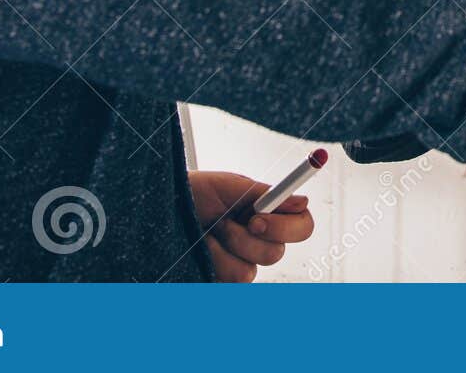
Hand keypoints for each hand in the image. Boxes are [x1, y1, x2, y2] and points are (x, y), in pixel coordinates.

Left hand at [188, 169, 314, 281]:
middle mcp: (259, 238)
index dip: (287, 226)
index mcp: (267, 212)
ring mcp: (242, 260)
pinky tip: (203, 248)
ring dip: (226, 248)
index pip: (302, 225)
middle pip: (277, 251)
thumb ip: (265, 194)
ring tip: (208, 232)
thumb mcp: (230, 186)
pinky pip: (233, 279)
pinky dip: (214, 260)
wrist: (163, 210)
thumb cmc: (195, 192)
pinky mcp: (225, 277)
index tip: (257, 217)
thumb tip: (302, 200)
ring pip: (252, 269)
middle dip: (247, 239)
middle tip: (225, 224)